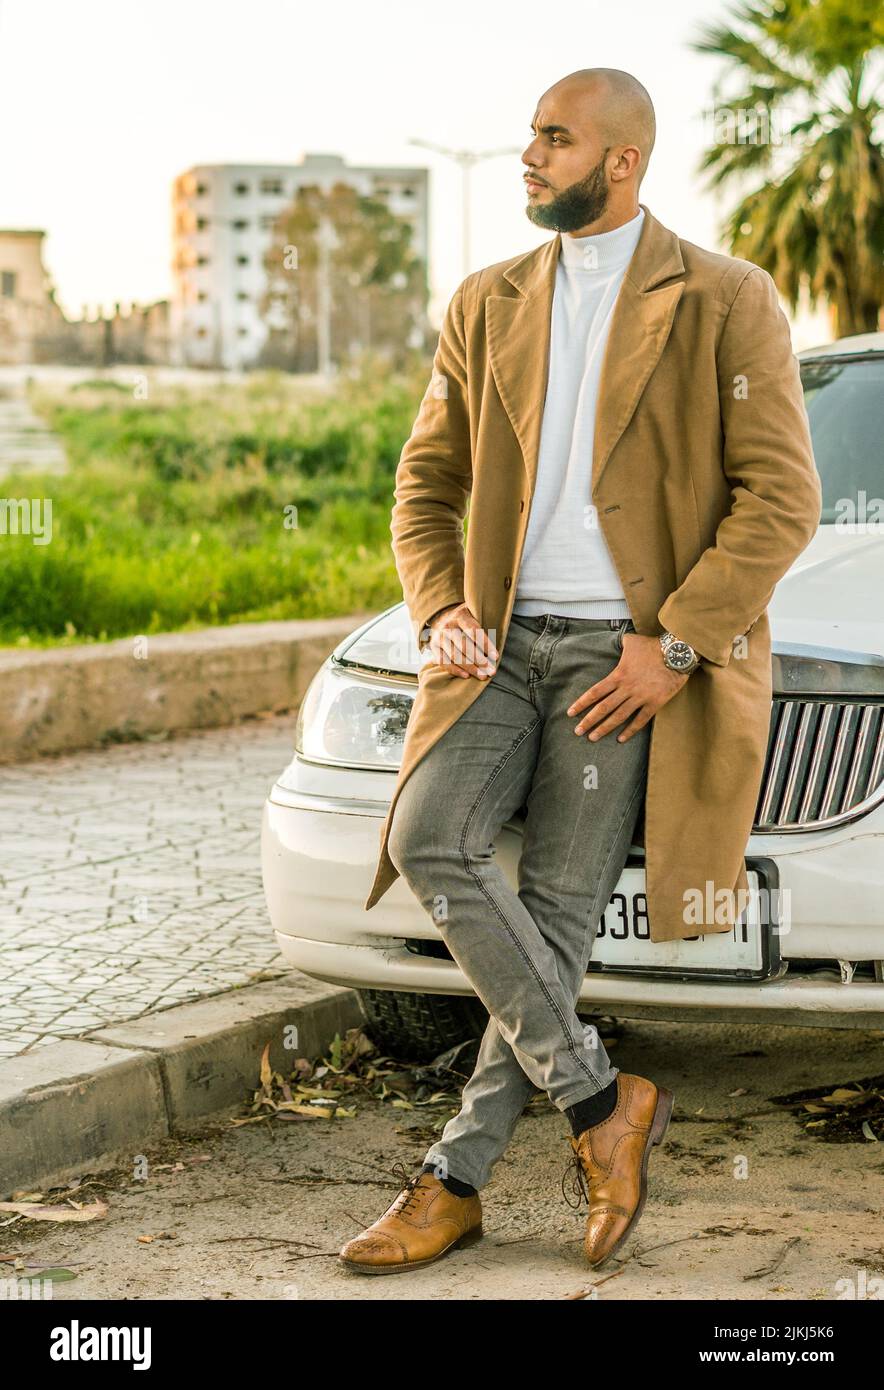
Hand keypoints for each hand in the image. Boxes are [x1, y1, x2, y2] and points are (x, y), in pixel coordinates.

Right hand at [424, 602, 498, 678]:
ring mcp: (439, 637)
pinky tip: (467, 676)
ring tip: (482, 676)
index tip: (496, 656)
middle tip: (491, 671)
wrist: (441, 618)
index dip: (486, 645)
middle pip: (464, 646)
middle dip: (479, 660)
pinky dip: (455, 670)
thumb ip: (482, 631)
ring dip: (470, 668)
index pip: (474, 632)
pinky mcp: (433, 647)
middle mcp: (447, 626)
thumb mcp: (473, 617)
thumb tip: (494, 655)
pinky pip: (444, 662)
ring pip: (455, 656)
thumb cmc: (464, 622)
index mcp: (460, 616)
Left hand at [566, 633, 689, 741]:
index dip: (581, 703)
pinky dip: (630, 730)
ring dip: (605, 728)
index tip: (571, 713)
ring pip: (619, 716)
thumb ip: (620, 645)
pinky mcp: (655, 703)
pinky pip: (640, 720)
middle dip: (589, 721)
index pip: (595, 692)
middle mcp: (626, 688)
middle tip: (577, 731)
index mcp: (618, 675)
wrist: (677, 652)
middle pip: (603, 708)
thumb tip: (617, 643)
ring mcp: (640, 697)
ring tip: (593, 737)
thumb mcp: (631, 641)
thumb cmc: (653, 646)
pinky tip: (621, 739)